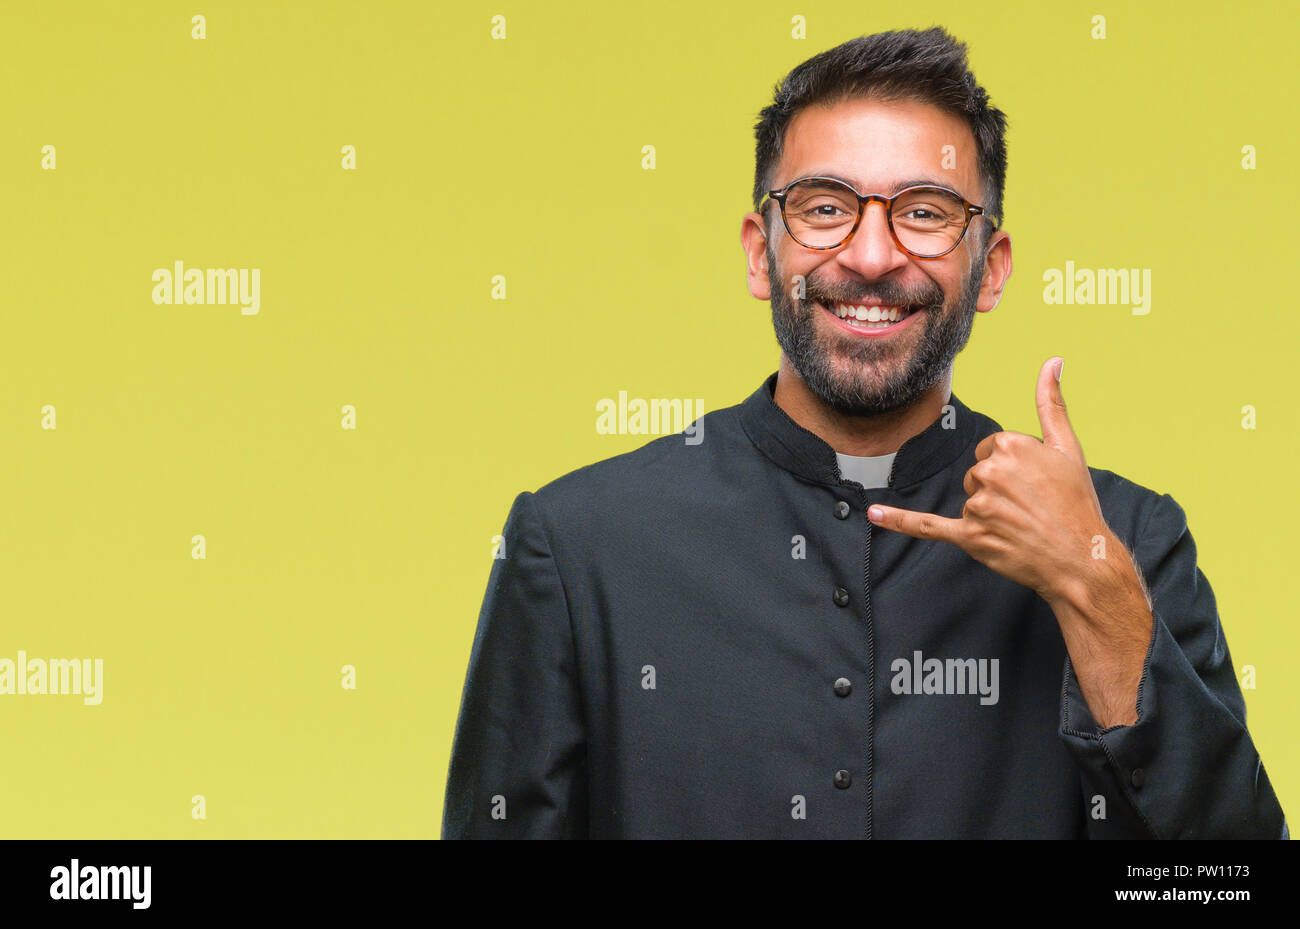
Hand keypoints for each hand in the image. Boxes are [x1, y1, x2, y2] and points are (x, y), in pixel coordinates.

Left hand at [868, 358, 1152, 725]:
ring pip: (969, 500)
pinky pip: (927, 525)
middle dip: (999, 489)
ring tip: (1022, 524)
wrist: (1081, 558)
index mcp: (1009, 445)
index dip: (1013, 467)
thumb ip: (1051, 403)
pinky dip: (899, 521)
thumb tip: (1053, 361)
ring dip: (990, 513)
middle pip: (977, 473)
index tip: (1035, 482)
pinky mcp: (970, 536)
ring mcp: (978, 506)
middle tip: (1031, 506)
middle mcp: (990, 472)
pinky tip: (874, 514)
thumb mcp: (1067, 447)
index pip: (991, 449)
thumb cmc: (1076, 502)